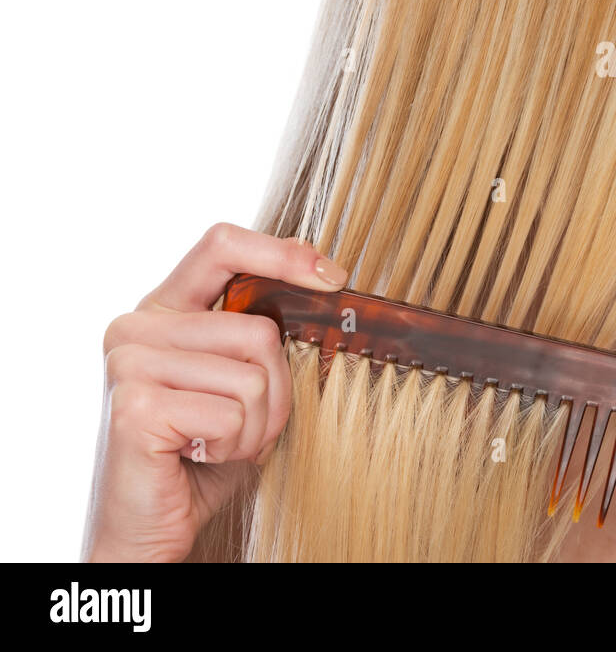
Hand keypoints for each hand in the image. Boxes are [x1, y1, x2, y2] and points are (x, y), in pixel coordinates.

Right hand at [82, 222, 348, 561]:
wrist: (155, 525)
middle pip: (257, 328)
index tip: (332, 277)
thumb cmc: (205, 449)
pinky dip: (234, 444)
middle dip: (275, 388)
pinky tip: (200, 456)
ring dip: (256, 423)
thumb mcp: (244, 377)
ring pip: (251, 373)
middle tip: (244, 425)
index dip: (282, 254)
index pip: (223, 245)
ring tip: (219, 443)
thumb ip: (262, 328)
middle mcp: (136, 327)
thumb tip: (325, 272)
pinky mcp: (136, 406)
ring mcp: (129, 363)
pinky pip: (232, 412)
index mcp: (164, 308)